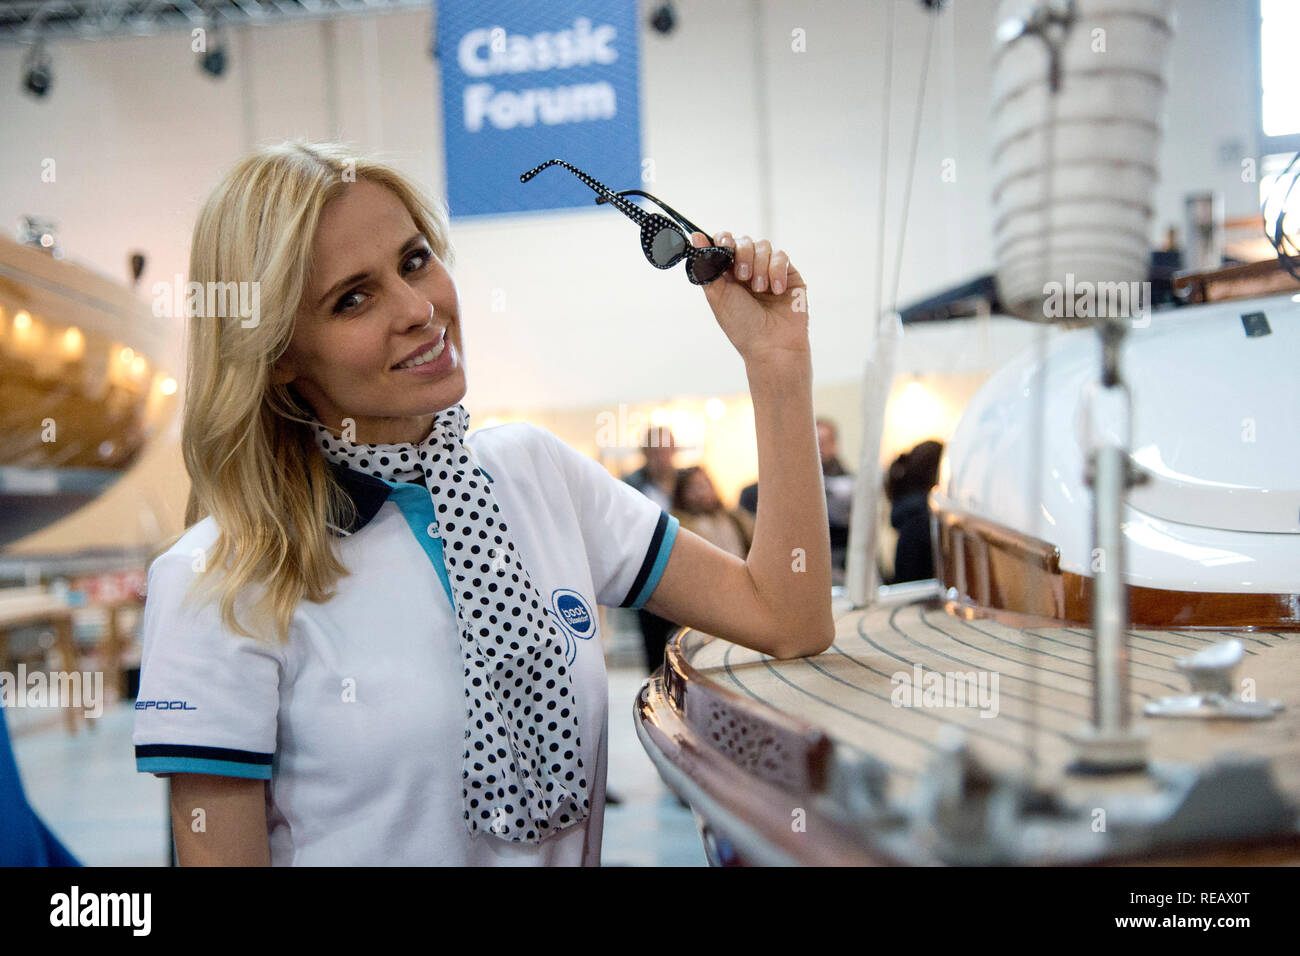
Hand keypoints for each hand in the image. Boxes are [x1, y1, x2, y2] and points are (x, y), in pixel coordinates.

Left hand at [690, 231, 809, 367]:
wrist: (771, 345)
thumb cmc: (742, 325)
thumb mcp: (717, 295)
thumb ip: (706, 264)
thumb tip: (694, 236)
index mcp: (727, 273)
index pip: (724, 243)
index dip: (723, 240)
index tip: (723, 247)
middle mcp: (748, 269)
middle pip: (744, 240)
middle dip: (742, 255)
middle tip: (742, 277)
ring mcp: (768, 270)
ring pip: (763, 245)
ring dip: (760, 266)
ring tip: (760, 289)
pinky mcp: (788, 274)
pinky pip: (781, 257)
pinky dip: (776, 271)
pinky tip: (776, 290)